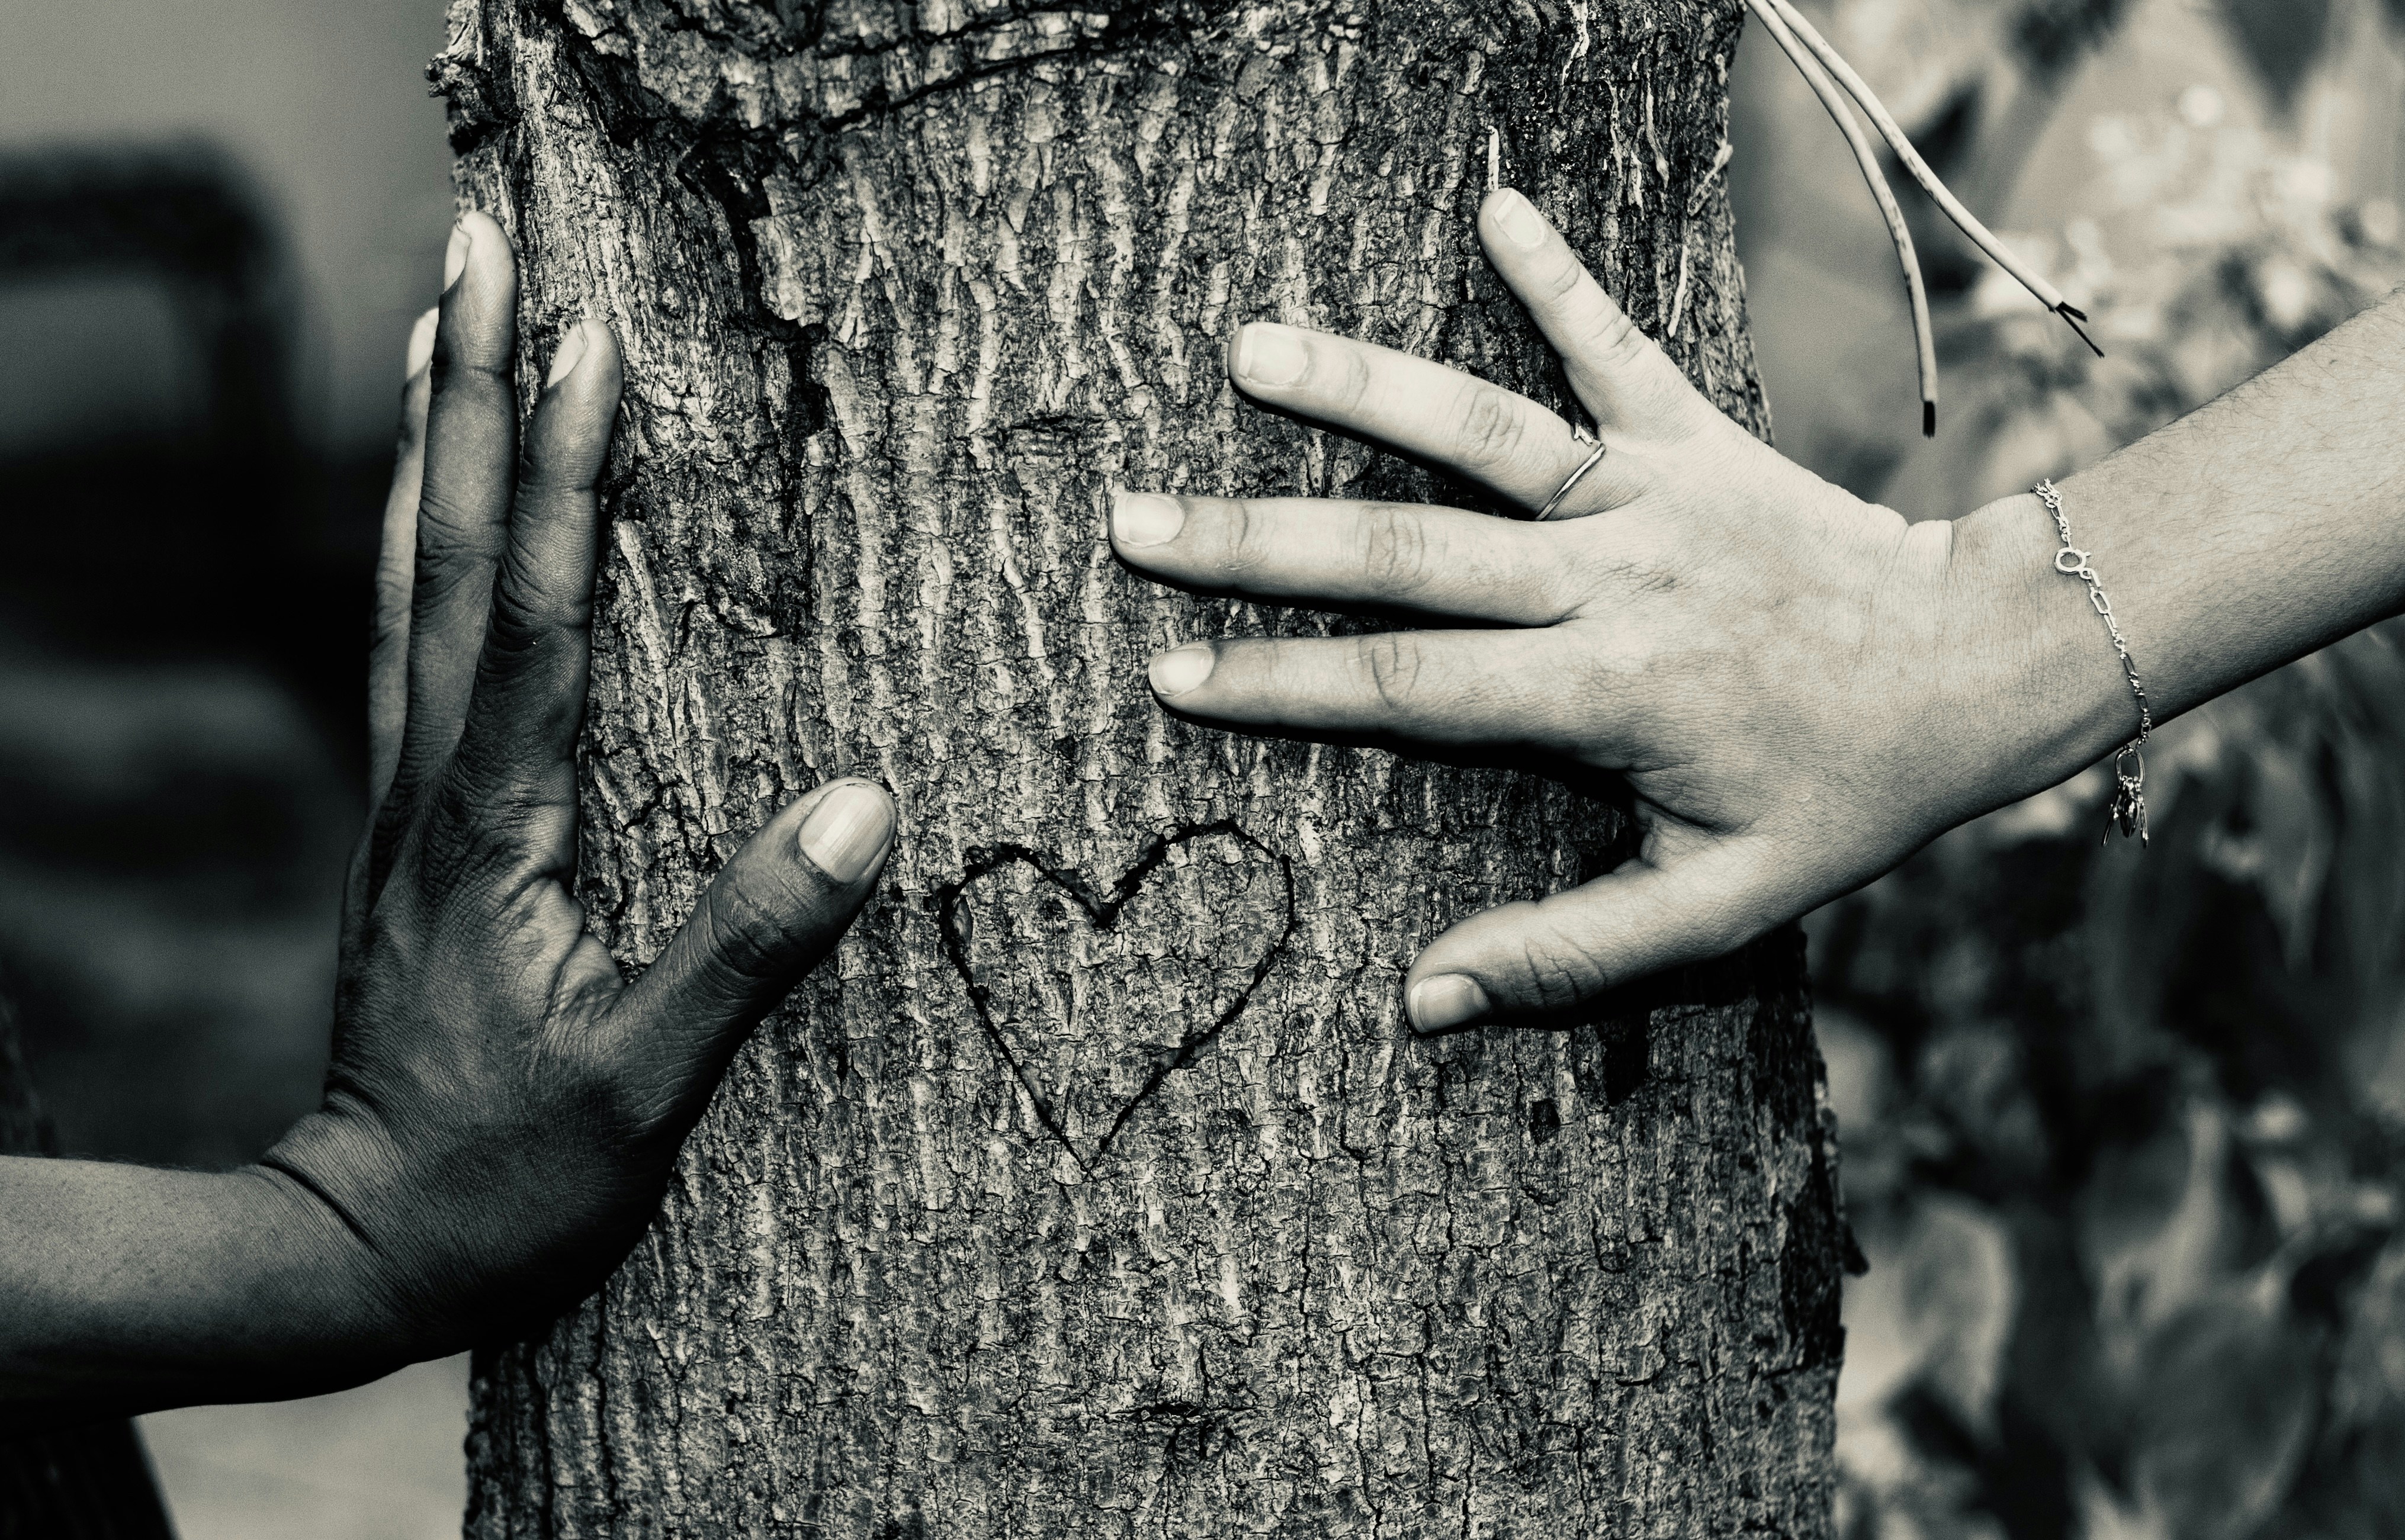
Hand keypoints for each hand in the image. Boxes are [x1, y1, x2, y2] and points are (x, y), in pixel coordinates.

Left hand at [263, 214, 895, 1350]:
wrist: (358, 1241)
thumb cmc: (507, 1175)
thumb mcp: (644, 1084)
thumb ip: (747, 946)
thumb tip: (863, 804)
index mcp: (495, 828)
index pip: (534, 618)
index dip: (562, 478)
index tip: (587, 345)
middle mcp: (432, 785)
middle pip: (443, 554)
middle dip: (464, 394)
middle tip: (481, 249)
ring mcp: (409, 796)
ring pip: (407, 580)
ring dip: (427, 440)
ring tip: (443, 320)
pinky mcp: (413, 819)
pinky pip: (408, 637)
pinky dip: (419, 536)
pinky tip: (431, 494)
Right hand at [1112, 187, 2077, 1033]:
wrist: (1977, 668)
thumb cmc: (1840, 795)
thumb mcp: (1721, 907)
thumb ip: (1571, 955)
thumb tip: (1421, 1005)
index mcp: (1606, 694)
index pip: (1411, 687)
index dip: (1283, 684)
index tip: (1172, 675)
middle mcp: (1614, 580)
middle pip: (1410, 554)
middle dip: (1260, 541)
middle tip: (1135, 520)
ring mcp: (1654, 492)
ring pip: (1487, 433)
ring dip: (1363, 386)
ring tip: (1244, 349)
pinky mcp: (1697, 433)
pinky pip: (1617, 345)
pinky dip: (1558, 276)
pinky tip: (1494, 204)